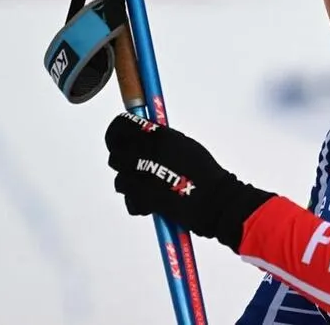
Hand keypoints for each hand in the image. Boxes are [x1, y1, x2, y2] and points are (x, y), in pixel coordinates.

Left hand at [104, 112, 274, 251]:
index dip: (117, 132)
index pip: (122, 127)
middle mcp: (146, 154)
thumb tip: (144, 135)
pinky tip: (152, 200)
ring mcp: (141, 178)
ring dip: (130, 183)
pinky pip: (129, 200)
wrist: (214, 200)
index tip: (119, 136)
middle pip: (115, 154)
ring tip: (148, 185)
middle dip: (122, 160)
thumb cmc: (205, 173)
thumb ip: (161, 138)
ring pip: (120, 179)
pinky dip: (137, 202)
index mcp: (157, 137)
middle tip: (134, 164)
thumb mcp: (184, 144)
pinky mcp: (142, 199)